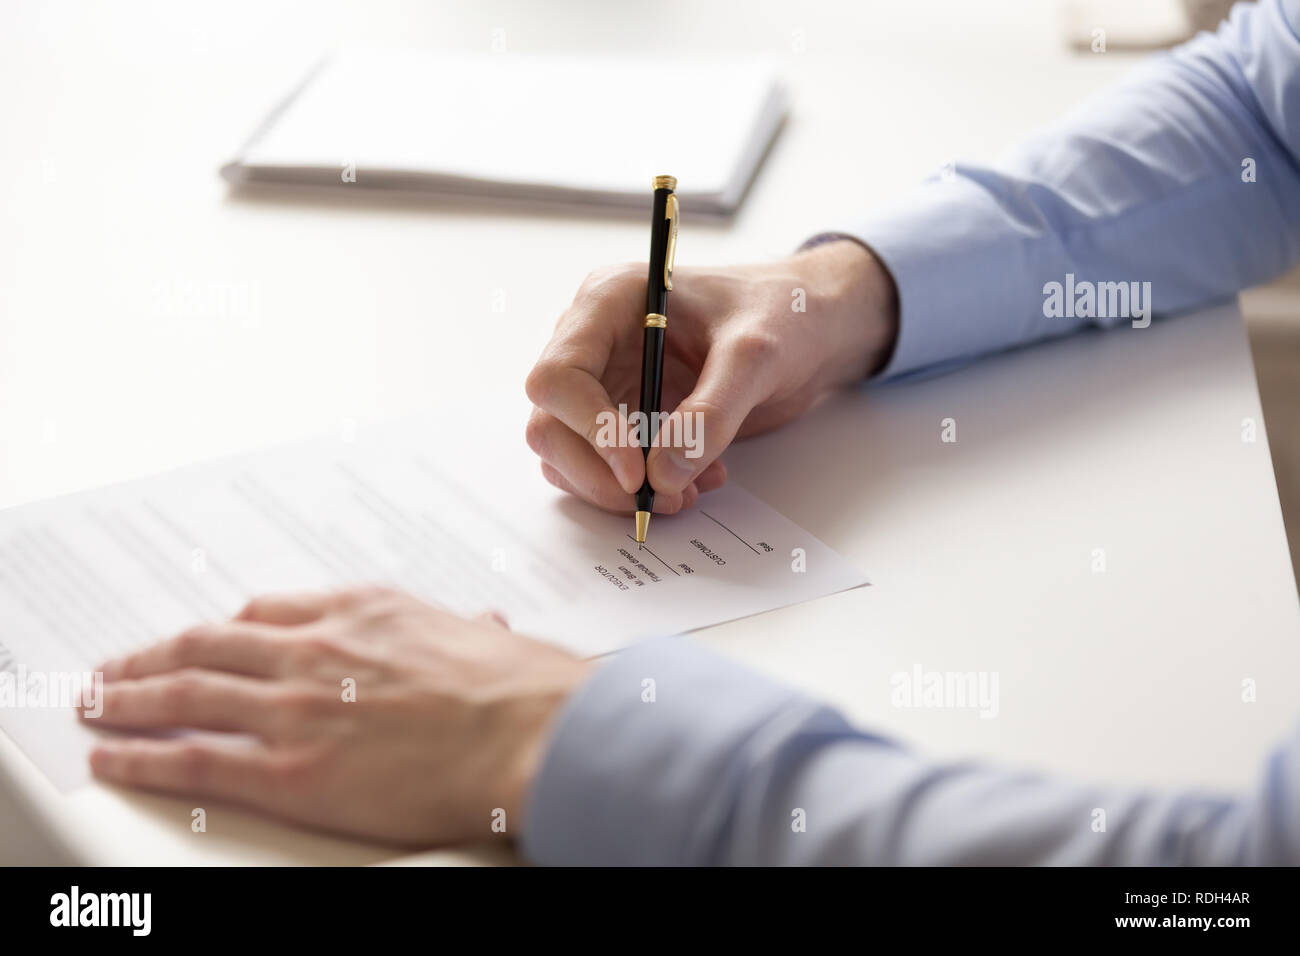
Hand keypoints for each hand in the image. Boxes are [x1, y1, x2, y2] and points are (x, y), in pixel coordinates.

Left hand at [82, 589, 590, 846]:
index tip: (208, 636)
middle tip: (122, 665)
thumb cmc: (522, 688)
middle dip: (156, 654)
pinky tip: (115, 753)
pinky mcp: (287, 769)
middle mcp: (316, 649)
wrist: (533, 731)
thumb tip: (483, 627)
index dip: (226, 628)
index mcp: (363, 611)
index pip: (269, 611)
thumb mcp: (486, 639)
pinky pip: (192, 756)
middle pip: (210, 642)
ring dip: (129, 695)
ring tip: (98, 701)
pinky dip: (141, 752)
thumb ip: (465, 633)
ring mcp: (295, 706)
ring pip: (185, 689)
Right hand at [525, 238, 898, 513]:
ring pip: (568, 454)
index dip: (587, 429)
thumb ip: (711, 413)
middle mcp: (593, 341)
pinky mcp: (623, 415)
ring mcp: (604, 380)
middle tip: (661, 501)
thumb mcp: (756, 356)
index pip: (557, 376)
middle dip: (599, 474)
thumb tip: (662, 476)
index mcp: (608, 303)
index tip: (636, 472)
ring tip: (690, 491)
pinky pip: (603, 466)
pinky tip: (693, 479)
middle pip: (551, 424)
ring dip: (619, 489)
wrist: (810, 328)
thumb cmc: (783, 315)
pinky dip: (640, 488)